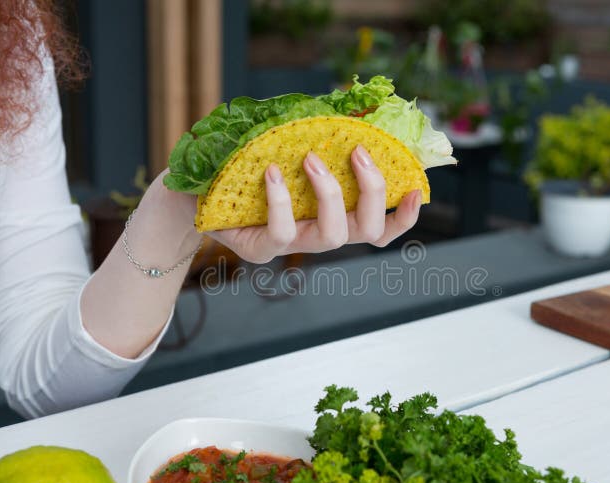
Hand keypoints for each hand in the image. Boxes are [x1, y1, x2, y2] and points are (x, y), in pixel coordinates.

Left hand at [207, 145, 421, 263]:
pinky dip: (282, 200)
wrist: (195, 189)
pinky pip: (283, 233)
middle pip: (369, 232)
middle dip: (373, 192)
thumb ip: (323, 132)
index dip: (404, 216)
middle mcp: (319, 235)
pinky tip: (271, 172)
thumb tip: (360, 104)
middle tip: (360, 154)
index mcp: (334, 215)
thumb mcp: (288, 145)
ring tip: (311, 158)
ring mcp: (293, 245)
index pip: (381, 228)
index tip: (414, 188)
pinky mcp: (261, 250)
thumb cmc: (247, 165)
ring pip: (332, 237)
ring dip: (331, 194)